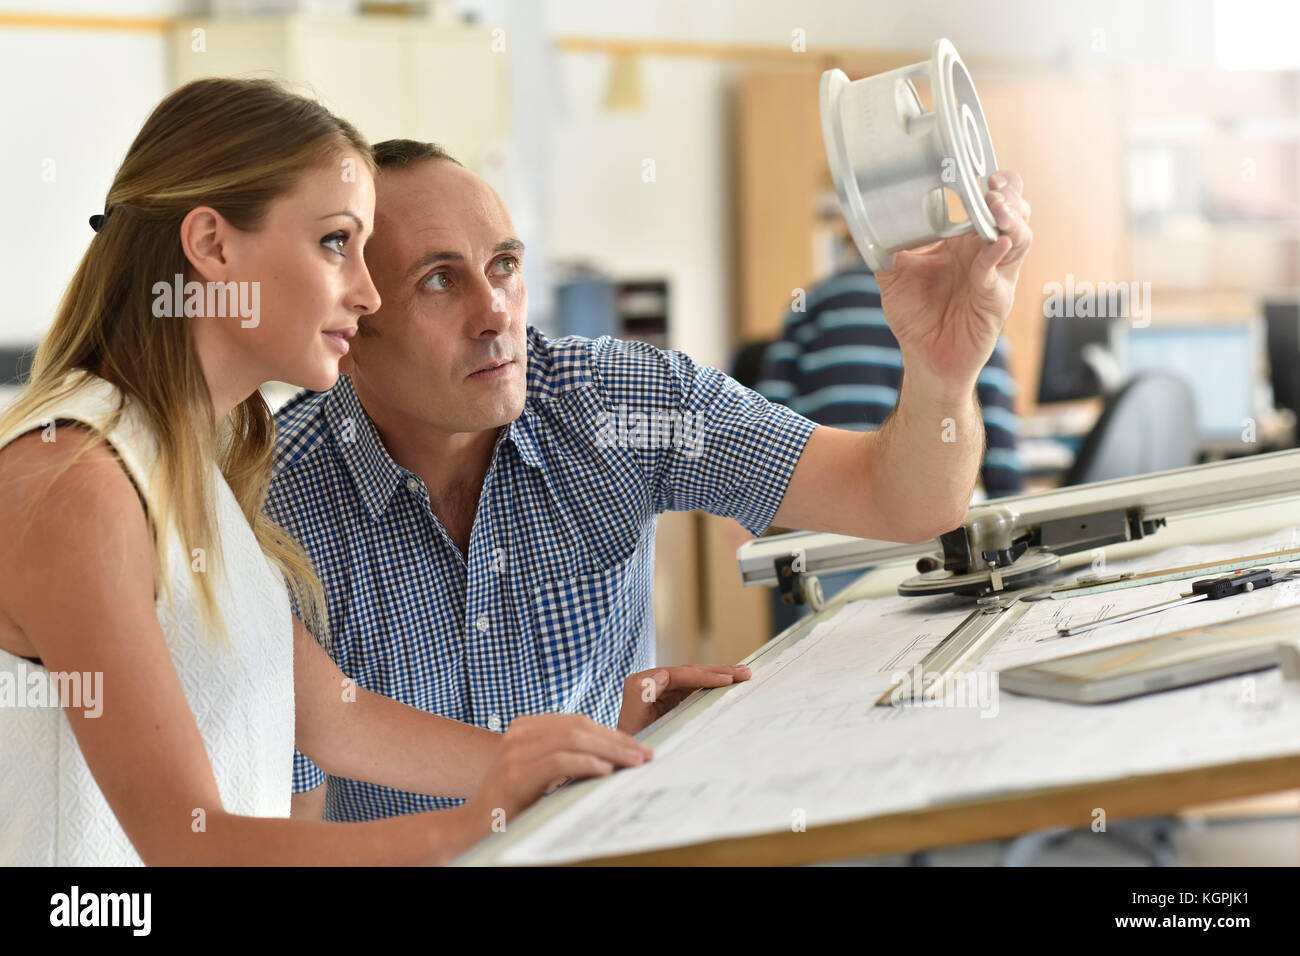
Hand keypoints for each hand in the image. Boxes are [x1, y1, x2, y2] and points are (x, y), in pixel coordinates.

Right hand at [460, 713, 650, 837]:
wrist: (473, 828)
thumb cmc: (514, 803)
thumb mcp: (542, 773)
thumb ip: (567, 758)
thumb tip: (615, 756)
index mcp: (526, 727)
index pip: (578, 722)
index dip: (611, 733)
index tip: (638, 747)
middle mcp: (518, 733)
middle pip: (578, 727)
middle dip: (616, 740)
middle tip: (644, 755)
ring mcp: (514, 752)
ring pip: (572, 739)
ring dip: (609, 750)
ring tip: (632, 762)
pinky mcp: (514, 775)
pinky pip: (558, 761)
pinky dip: (585, 763)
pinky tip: (605, 771)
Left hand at [617, 664, 751, 733]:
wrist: (626, 758)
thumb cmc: (628, 745)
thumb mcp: (632, 724)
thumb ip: (640, 696)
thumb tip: (661, 675)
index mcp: (641, 683)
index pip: (678, 674)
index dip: (704, 676)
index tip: (725, 680)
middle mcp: (652, 681)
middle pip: (690, 672)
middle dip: (718, 671)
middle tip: (744, 673)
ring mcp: (664, 688)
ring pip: (696, 677)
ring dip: (720, 675)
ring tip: (744, 674)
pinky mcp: (673, 697)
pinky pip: (696, 687)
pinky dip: (714, 684)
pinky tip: (731, 683)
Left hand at [875, 169, 1031, 390]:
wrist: (923, 358)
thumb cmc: (916, 317)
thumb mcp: (893, 276)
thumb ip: (886, 249)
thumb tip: (868, 223)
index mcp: (964, 242)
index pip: (989, 203)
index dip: (995, 185)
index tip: (982, 172)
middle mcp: (985, 253)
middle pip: (1014, 213)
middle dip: (1008, 195)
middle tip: (993, 187)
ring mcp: (996, 275)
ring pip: (1020, 237)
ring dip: (1011, 219)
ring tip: (996, 207)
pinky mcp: (996, 299)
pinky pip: (1000, 273)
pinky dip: (996, 256)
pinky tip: (993, 245)